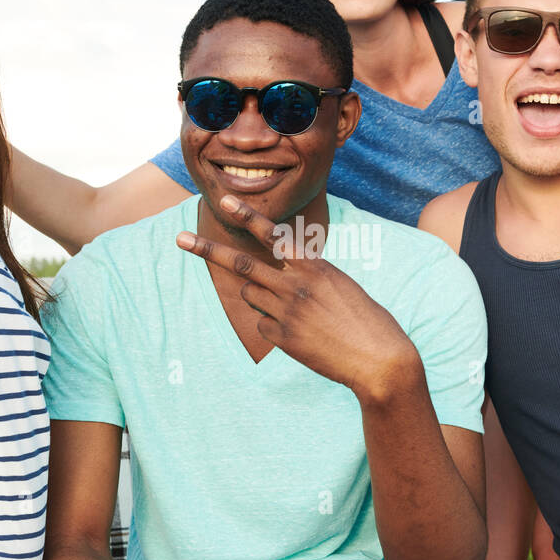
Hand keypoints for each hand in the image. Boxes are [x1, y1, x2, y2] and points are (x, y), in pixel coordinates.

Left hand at [176, 195, 420, 401]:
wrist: (379, 359)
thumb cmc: (366, 319)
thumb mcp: (341, 285)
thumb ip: (309, 274)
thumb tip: (282, 273)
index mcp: (315, 266)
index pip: (274, 235)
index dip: (247, 216)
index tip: (226, 201)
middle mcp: (297, 285)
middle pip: (242, 265)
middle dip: (207, 251)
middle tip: (180, 239)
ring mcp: (288, 313)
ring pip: (250, 294)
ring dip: (260, 296)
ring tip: (292, 309)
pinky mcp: (283, 338)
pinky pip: (262, 324)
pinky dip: (273, 326)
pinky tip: (300, 335)